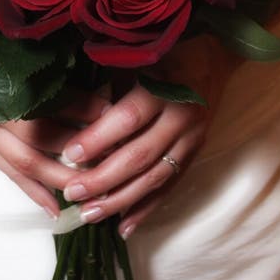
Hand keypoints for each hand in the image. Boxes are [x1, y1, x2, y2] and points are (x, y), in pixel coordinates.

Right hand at [0, 70, 108, 217]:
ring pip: (25, 160)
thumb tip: (92, 68)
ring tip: (92, 186)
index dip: (81, 103)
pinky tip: (56, 210)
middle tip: (113, 155)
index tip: (112, 108)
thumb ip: (45, 57)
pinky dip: (33, 192)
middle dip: (78, 146)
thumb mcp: (11, 43)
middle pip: (39, 132)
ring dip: (60, 176)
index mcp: (1, 75)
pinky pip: (7, 172)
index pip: (48, 94)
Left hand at [59, 34, 239, 237]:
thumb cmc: (163, 52)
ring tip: (89, 215)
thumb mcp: (136, 58)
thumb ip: (109, 82)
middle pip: (139, 156)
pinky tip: (124, 227)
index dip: (98, 139)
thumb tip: (66, 105)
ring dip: (121, 201)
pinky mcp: (195, 154)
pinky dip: (147, 208)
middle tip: (72, 194)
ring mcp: (192, 139)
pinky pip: (170, 187)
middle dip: (103, 179)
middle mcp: (181, 118)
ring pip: (154, 178)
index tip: (69, 155)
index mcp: (163, 89)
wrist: (213, 55)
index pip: (127, 120)